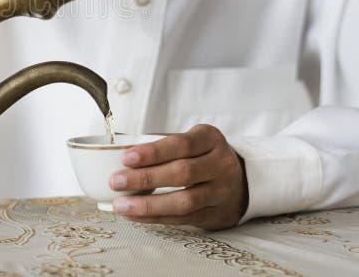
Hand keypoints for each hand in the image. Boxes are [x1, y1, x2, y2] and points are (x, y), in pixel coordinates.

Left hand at [109, 124, 248, 229]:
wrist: (242, 181)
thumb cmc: (202, 156)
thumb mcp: (190, 140)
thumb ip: (161, 144)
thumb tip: (117, 150)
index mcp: (210, 139)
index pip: (181, 144)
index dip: (153, 152)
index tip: (126, 157)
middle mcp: (220, 165)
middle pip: (182, 173)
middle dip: (145, 178)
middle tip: (116, 181)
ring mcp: (220, 192)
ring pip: (183, 201)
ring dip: (148, 205)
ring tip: (120, 205)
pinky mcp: (215, 215)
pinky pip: (182, 219)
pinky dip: (155, 218)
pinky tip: (134, 215)